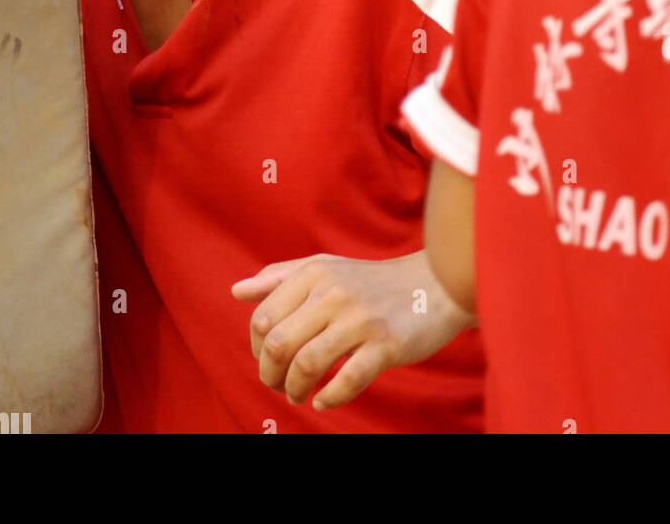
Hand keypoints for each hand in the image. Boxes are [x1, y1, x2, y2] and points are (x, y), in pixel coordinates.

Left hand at [232, 250, 475, 409]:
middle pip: (277, 344)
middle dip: (270, 376)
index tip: (270, 360)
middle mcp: (333, 292)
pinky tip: (325, 400)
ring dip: (294, 390)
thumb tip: (236, 292)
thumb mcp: (324, 267)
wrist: (433, 284)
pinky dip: (329, 399)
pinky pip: (346, 381)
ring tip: (299, 395)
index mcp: (314, 272)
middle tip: (279, 385)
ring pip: (306, 365)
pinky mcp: (386, 345)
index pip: (262, 318)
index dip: (257, 349)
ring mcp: (360, 319)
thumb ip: (279, 278)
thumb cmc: (370, 281)